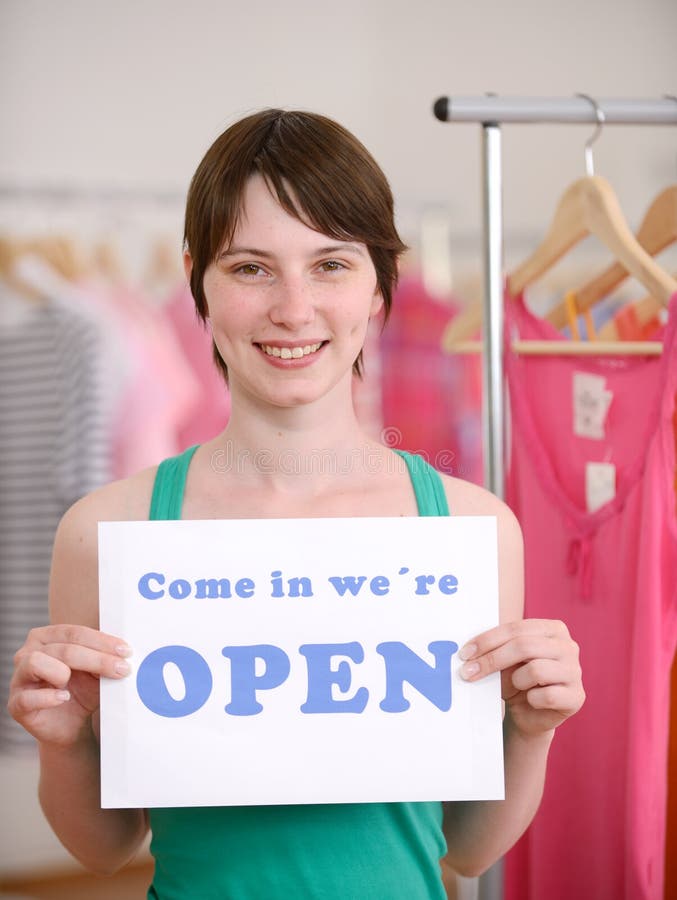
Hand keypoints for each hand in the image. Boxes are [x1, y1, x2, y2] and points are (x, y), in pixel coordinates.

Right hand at [8, 625, 131, 747]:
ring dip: (62, 672)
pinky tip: (64, 698)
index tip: (126, 651)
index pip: (75, 633)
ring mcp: (19, 678)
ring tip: (74, 685)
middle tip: (122, 669)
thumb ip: (104, 659)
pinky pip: (27, 697)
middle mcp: (28, 652)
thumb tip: (123, 653)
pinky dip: (48, 697)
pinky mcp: (16, 704)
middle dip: (97, 659)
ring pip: (37, 662)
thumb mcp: (96, 672)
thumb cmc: (82, 690)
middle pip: (64, 649)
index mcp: (47, 637)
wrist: (70, 725)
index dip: (102, 641)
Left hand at [458, 619, 584, 736]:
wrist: (531, 714)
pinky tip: (531, 700)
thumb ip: (496, 649)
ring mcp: (575, 671)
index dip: (487, 640)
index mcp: (552, 628)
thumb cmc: (516, 679)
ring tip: (513, 687)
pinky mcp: (577, 697)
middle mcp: (568, 646)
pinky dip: (531, 699)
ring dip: (514, 682)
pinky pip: (546, 696)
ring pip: (535, 670)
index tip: (465, 654)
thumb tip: (470, 652)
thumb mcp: (505, 659)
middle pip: (523, 647)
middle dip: (491, 660)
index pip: (516, 629)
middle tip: (468, 672)